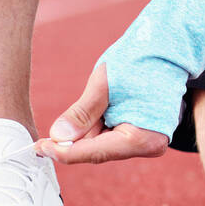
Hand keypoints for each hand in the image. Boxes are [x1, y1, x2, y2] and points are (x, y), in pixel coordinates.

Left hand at [37, 63, 167, 164]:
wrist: (167, 52)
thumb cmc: (139, 62)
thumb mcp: (104, 85)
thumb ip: (82, 113)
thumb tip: (58, 136)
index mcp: (142, 138)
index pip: (94, 152)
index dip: (62, 152)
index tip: (38, 148)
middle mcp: (147, 146)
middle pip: (97, 152)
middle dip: (70, 143)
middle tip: (42, 139)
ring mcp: (145, 143)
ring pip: (100, 145)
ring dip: (83, 133)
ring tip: (80, 110)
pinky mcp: (140, 136)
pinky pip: (109, 138)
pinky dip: (94, 128)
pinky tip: (94, 111)